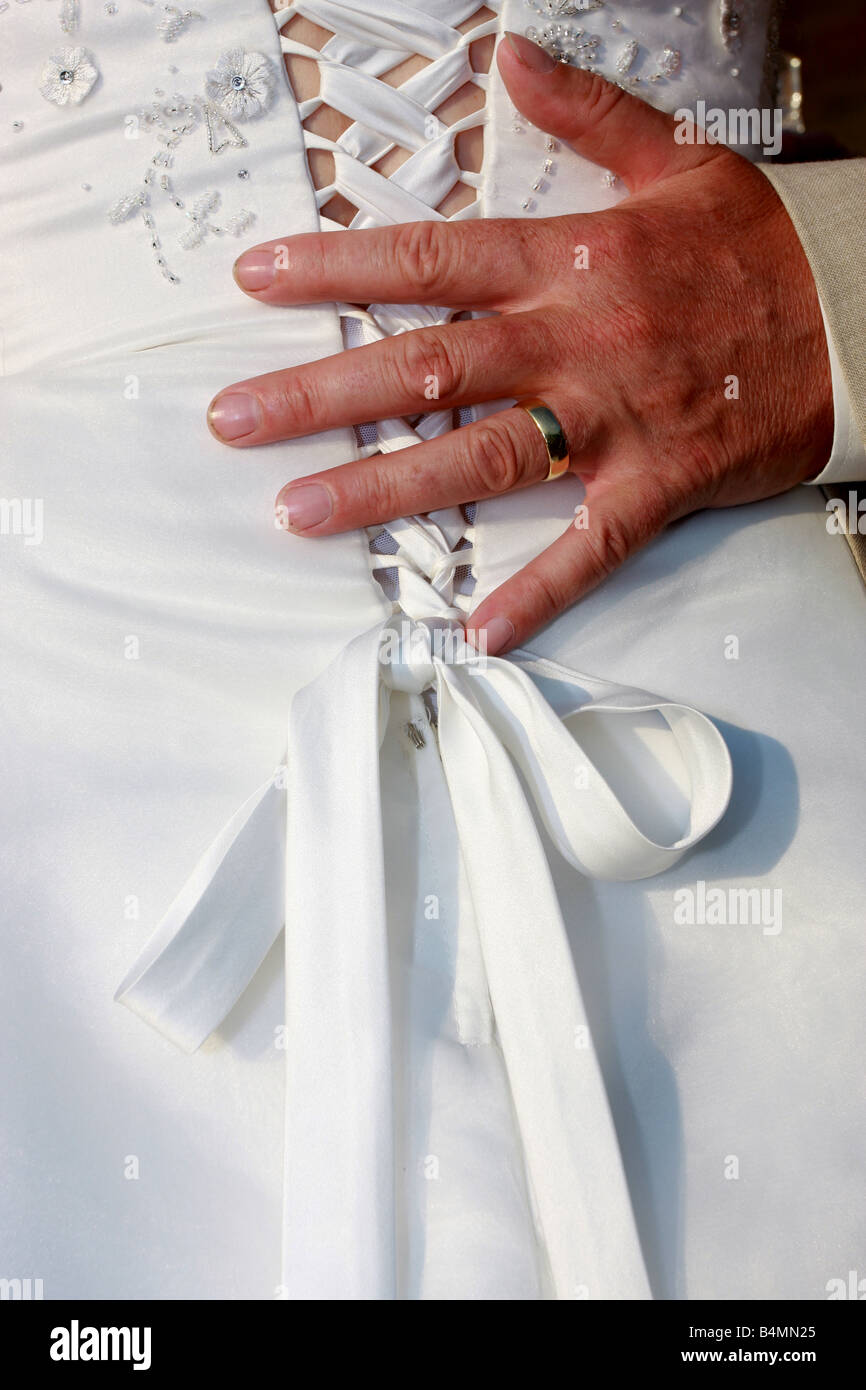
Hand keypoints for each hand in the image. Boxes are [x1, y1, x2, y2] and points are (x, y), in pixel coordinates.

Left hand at [208, 32, 832, 654]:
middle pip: (427, 366)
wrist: (857, 314)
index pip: (430, 262)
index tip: (258, 282)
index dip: (336, 269)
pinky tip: (478, 629)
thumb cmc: (761, 247)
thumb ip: (586, 111)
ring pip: (483, 457)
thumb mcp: (676, 157)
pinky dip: (540, 590)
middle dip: (321, 392)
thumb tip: (512, 55)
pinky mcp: (659, 482)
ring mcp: (616, 418)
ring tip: (302, 514)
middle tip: (236, 421)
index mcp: (572, 258)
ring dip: (387, 490)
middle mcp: (577, 340)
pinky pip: (592, 545)